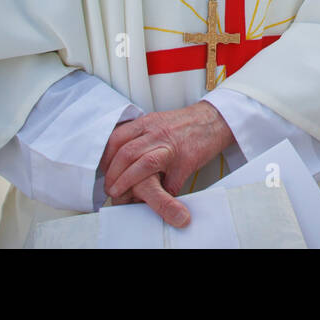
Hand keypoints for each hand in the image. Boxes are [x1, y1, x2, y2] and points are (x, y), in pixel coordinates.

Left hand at [99, 101, 234, 226]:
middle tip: (110, 189)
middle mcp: (158, 133)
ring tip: (121, 196)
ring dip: (128, 184)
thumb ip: (138, 134)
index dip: (105, 158)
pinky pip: (170, 183)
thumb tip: (118, 154)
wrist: (215, 120)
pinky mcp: (187, 162)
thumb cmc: (185, 124)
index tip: (103, 171)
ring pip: (144, 166)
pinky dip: (160, 195)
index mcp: (148, 123)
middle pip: (126, 154)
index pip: (116, 139)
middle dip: (113, 176)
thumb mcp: (157, 121)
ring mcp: (173, 148)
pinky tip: (154, 199)